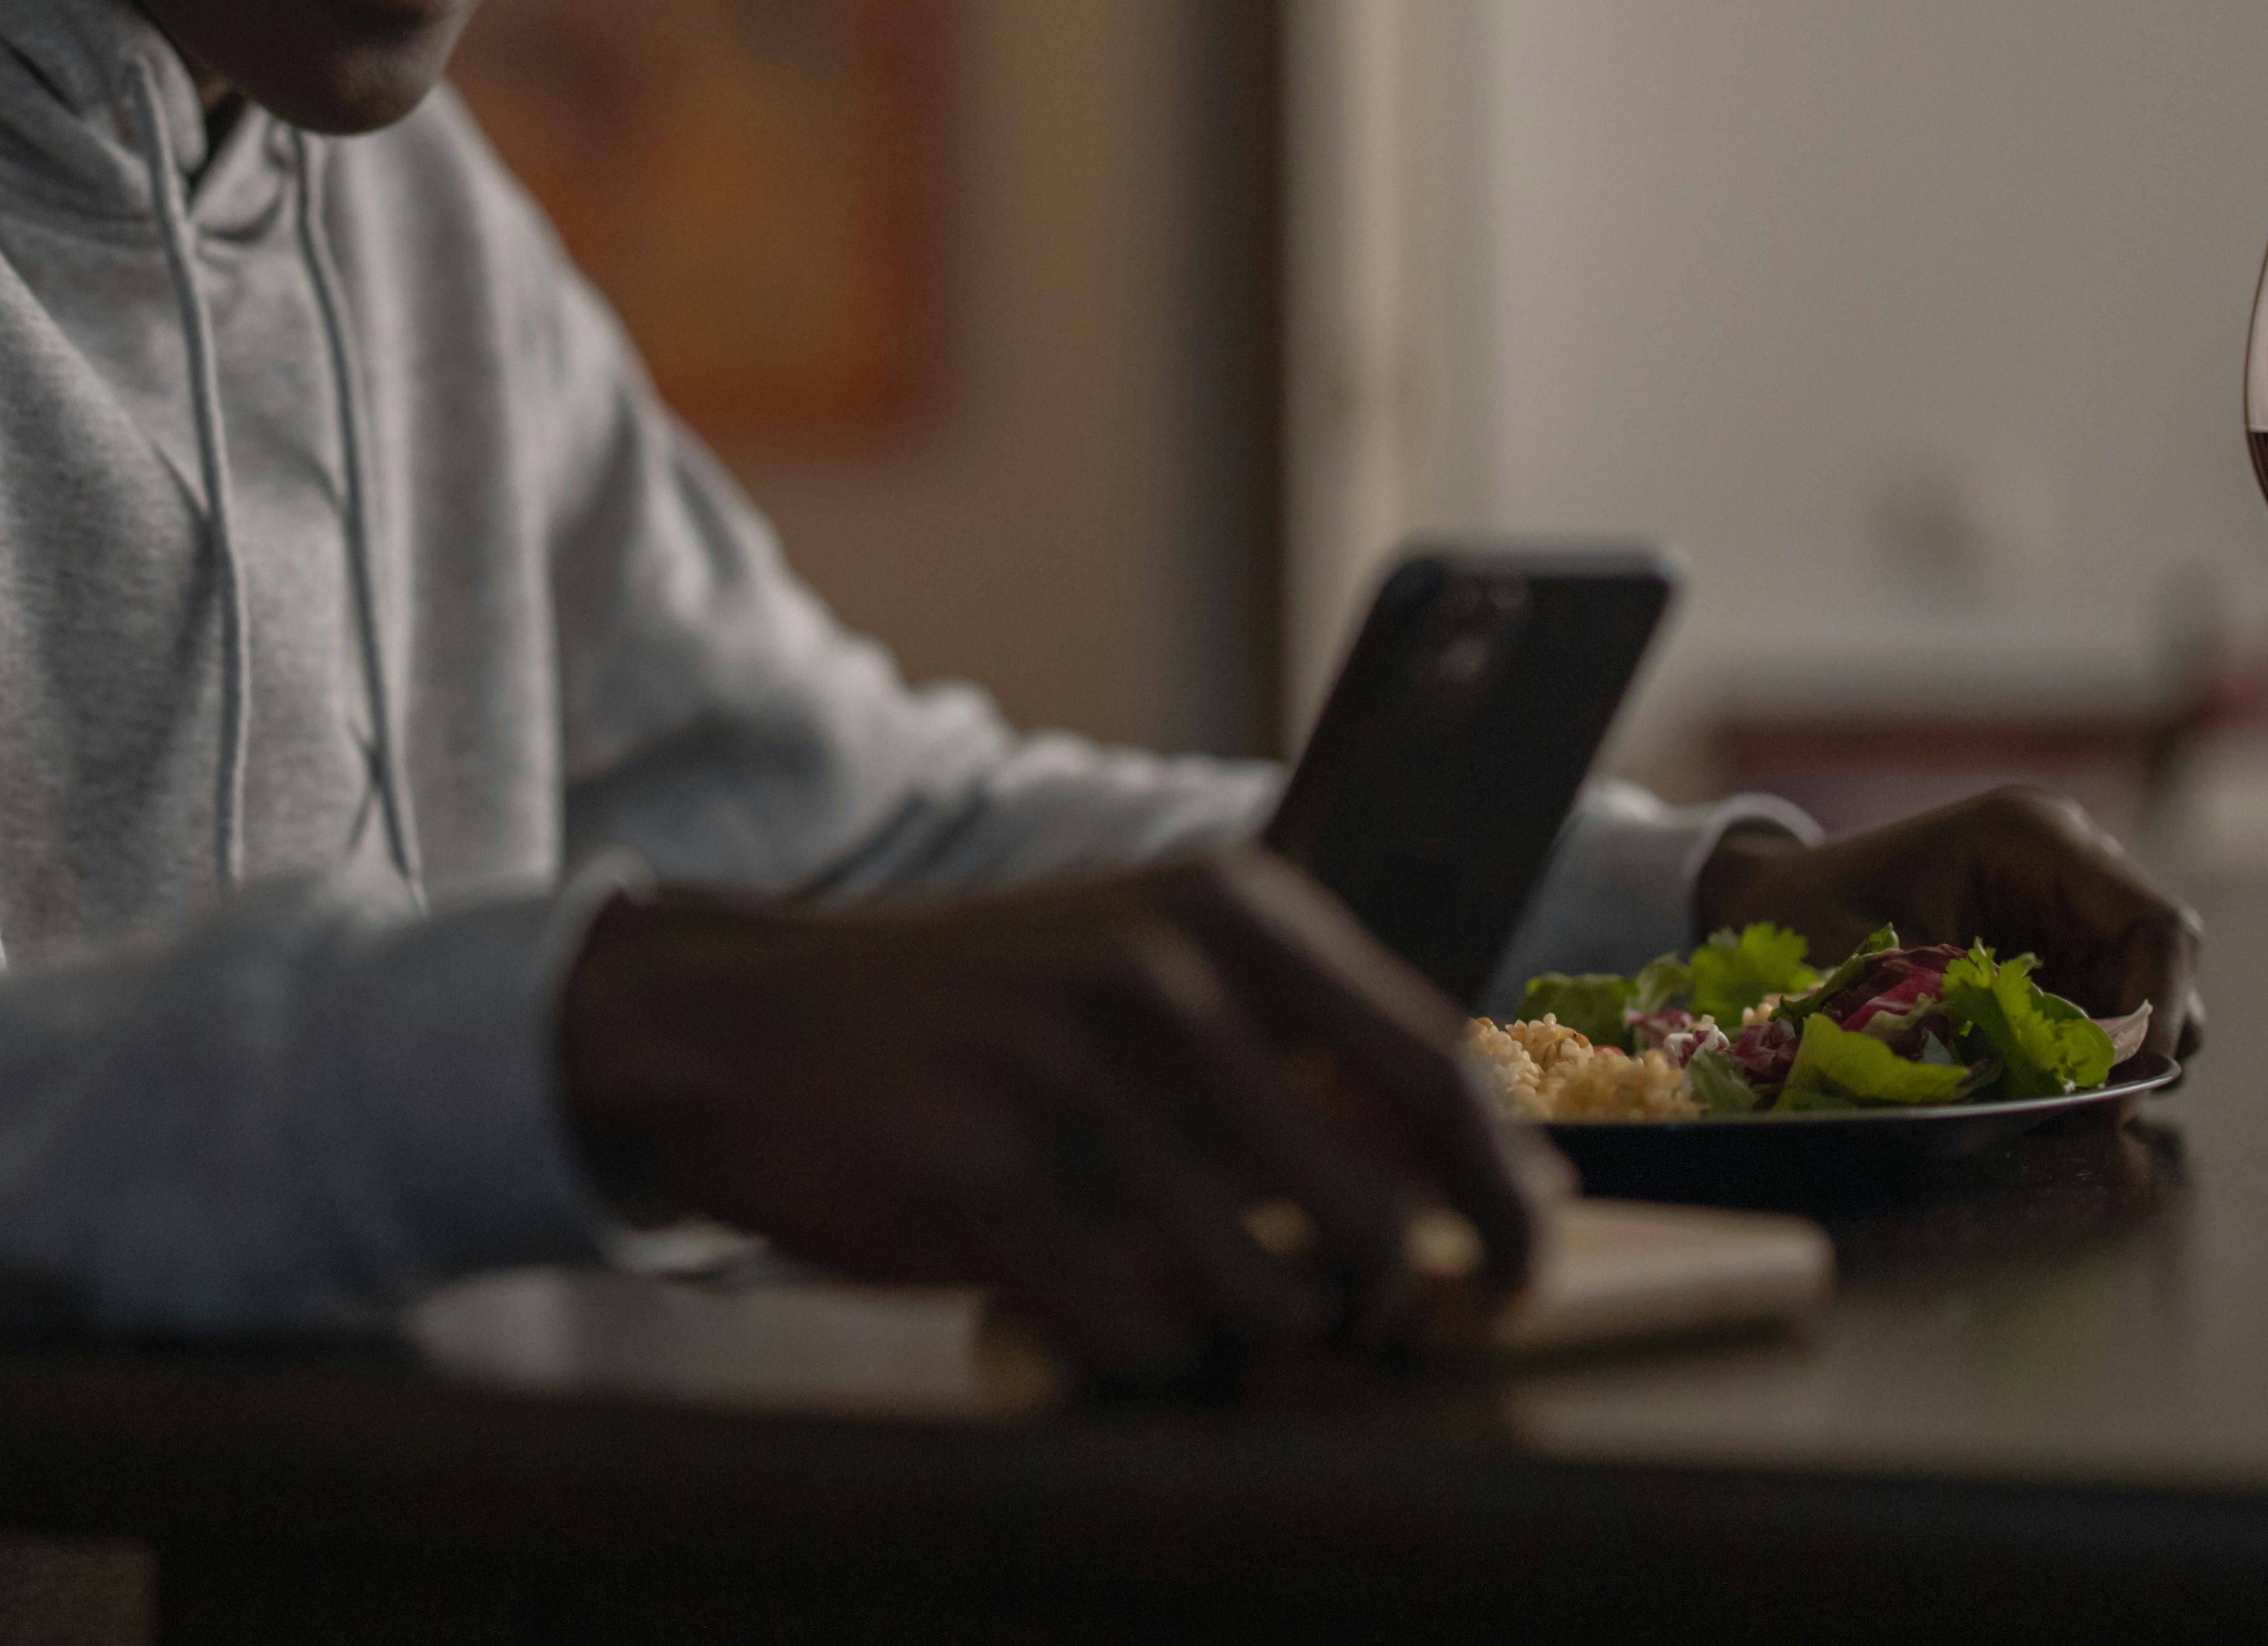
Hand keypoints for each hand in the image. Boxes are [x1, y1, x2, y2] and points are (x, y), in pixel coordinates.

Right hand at [560, 850, 1535, 1384]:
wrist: (748, 1019)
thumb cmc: (984, 1008)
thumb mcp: (1156, 963)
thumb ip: (1313, 1043)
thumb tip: (1505, 1167)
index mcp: (1230, 911)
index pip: (1442, 1071)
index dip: (1507, 1198)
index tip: (1519, 1270)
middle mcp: (1160, 980)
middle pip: (1379, 1213)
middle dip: (1384, 1300)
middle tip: (1346, 1319)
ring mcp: (1064, 1078)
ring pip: (1268, 1299)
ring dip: (1249, 1336)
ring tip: (1186, 1296)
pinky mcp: (975, 1179)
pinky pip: (1137, 1339)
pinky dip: (1137, 1358)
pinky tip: (1091, 1307)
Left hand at [1693, 787, 2203, 1058]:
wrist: (1772, 902)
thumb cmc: (1808, 916)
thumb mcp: (1875, 966)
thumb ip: (1960, 1025)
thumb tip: (2050, 1100)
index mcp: (2032, 836)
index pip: (2155, 924)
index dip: (2161, 1008)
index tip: (2130, 1084)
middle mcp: (2068, 863)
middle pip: (2164, 963)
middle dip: (2143, 1042)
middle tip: (2097, 1113)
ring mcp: (2066, 906)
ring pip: (2146, 994)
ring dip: (2116, 1055)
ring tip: (2057, 1101)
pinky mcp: (2056, 949)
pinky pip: (2105, 1010)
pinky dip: (2084, 1056)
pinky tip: (2037, 1086)